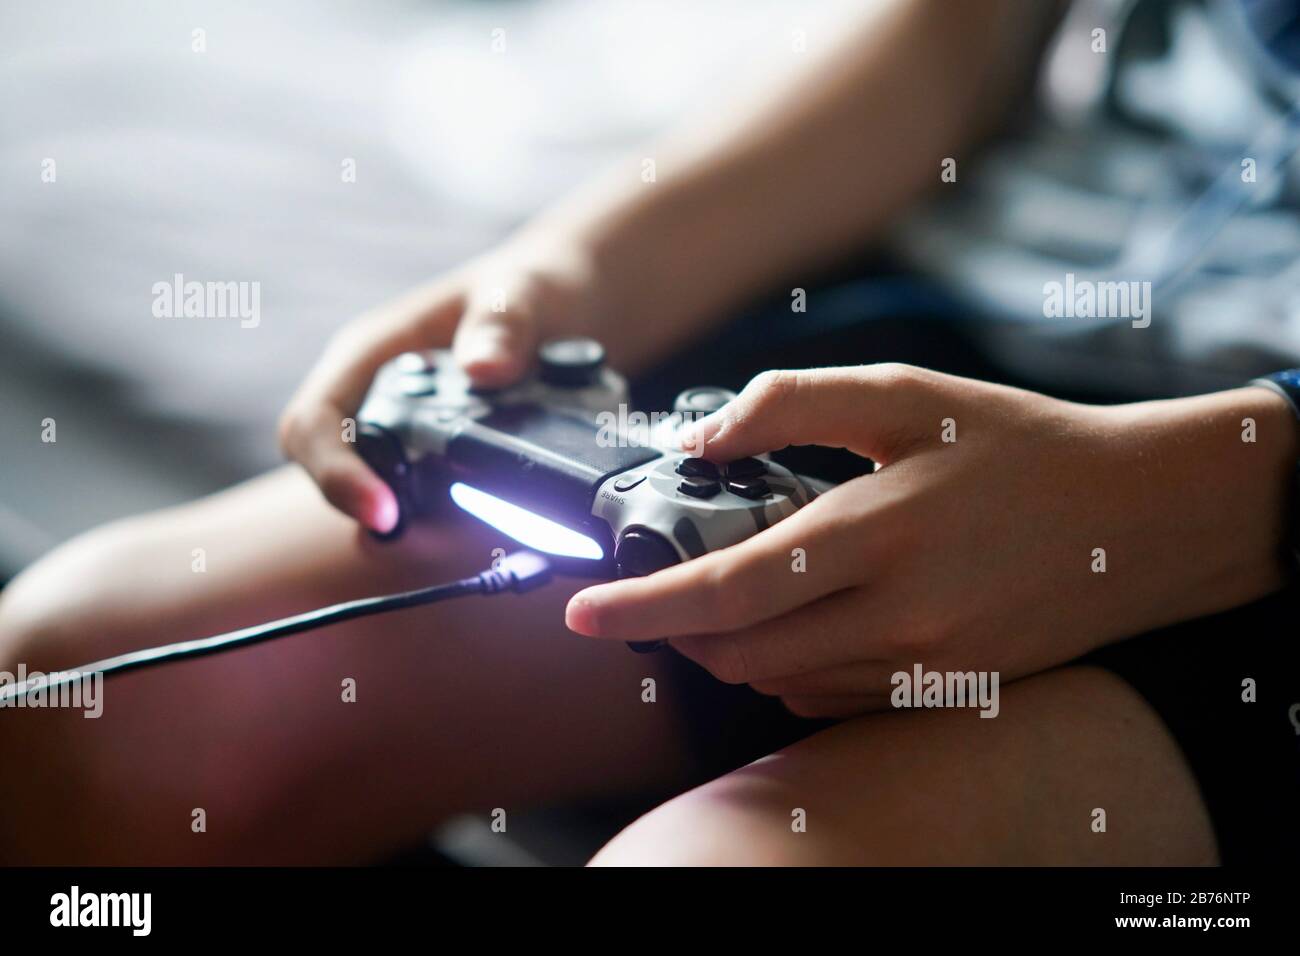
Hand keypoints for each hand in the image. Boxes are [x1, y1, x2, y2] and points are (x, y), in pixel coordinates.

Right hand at [278, 237, 604, 531]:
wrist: (562, 301)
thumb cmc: (528, 288)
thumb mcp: (523, 293)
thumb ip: (504, 324)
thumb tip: (481, 369)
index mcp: (370, 353)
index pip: (316, 421)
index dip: (335, 472)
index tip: (383, 512)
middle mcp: (375, 398)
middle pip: (339, 472)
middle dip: (378, 511)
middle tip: (444, 540)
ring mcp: (405, 432)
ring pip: (386, 495)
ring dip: (425, 521)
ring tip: (485, 530)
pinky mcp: (439, 460)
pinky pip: (431, 503)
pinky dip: (460, 520)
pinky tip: (506, 521)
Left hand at [566, 365, 1297, 717]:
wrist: (1139, 518)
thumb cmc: (1019, 445)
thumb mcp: (906, 394)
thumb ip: (792, 403)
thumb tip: (701, 438)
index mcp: (876, 532)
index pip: (727, 589)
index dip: (642, 607)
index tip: (580, 615)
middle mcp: (897, 616)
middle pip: (740, 652)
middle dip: (677, 629)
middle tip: (657, 590)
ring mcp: (925, 665)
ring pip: (781, 682)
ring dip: (733, 646)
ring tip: (735, 593)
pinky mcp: (947, 690)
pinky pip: (834, 698)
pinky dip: (792, 667)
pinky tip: (805, 619)